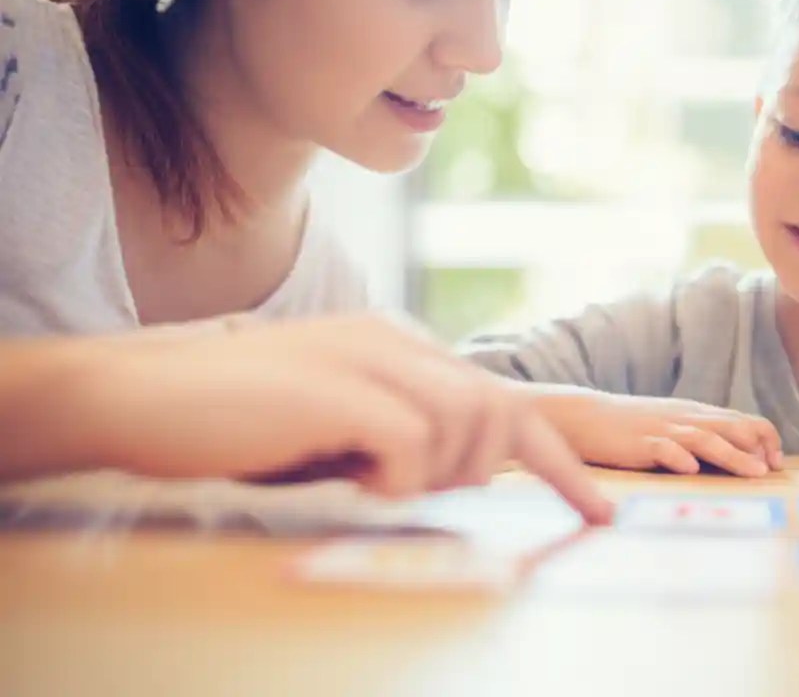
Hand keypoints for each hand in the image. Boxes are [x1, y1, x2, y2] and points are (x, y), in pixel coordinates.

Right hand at [56, 314, 611, 522]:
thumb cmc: (236, 422)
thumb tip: (450, 480)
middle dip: (494, 472)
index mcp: (397, 347)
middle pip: (501, 410)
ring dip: (435, 476)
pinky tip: (348, 481)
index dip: (559, 464)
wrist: (139, 395)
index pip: (506, 400)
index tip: (599, 514)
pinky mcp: (334, 389)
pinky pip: (411, 443)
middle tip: (429, 493)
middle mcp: (392, 343)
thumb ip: (396, 436)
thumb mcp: (334, 427)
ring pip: (466, 424)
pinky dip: (396, 479)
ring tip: (368, 481)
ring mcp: (364, 359)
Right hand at [529, 387, 782, 476]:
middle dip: (757, 447)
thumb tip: (736, 456)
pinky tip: (692, 470)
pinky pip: (663, 449)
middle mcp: (684, 419)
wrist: (585, 418)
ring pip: (705, 439)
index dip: (764, 438)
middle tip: (774, 469)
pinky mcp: (640, 443)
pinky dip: (679, 457)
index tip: (776, 462)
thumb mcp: (672, 425)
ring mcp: (662, 430)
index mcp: (695, 414)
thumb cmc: (631, 427)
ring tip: (755, 472)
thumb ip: (700, 436)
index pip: (741, 420)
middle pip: (730, 427)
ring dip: (733, 456)